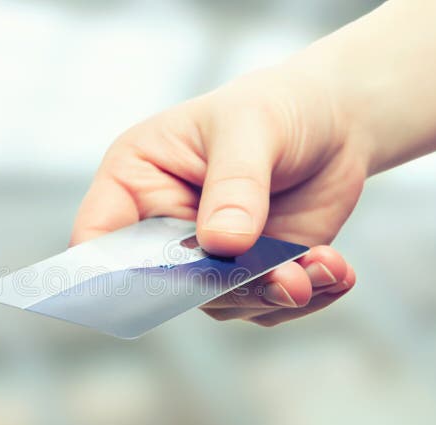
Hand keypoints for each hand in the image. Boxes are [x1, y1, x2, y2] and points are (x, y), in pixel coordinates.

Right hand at [70, 66, 365, 325]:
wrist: (334, 122)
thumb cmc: (275, 106)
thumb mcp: (251, 127)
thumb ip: (235, 186)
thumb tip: (222, 247)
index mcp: (137, 181)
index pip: (98, 236)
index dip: (106, 271)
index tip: (154, 285)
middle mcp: (163, 227)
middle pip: (165, 284)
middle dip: (224, 289)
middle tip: (283, 281)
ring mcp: (207, 257)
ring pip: (221, 303)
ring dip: (275, 294)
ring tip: (323, 267)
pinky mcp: (251, 274)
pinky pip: (266, 307)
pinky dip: (306, 295)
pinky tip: (337, 270)